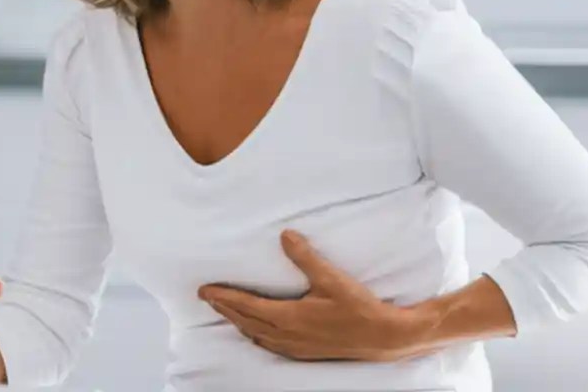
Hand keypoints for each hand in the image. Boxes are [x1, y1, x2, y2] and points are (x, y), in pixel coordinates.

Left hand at [198, 230, 424, 362]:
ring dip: (238, 322)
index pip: (246, 306)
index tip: (205, 291)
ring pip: (255, 335)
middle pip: (245, 322)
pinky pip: (269, 345)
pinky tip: (255, 332)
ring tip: (225, 311)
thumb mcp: (330, 278)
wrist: (382, 337)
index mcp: (288, 317)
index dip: (223, 298)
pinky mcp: (304, 352)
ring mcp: (294, 346)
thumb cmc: (357, 308)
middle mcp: (286, 335)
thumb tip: (285, 235)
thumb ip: (305, 256)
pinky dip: (255, 335)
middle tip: (207, 298)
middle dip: (224, 309)